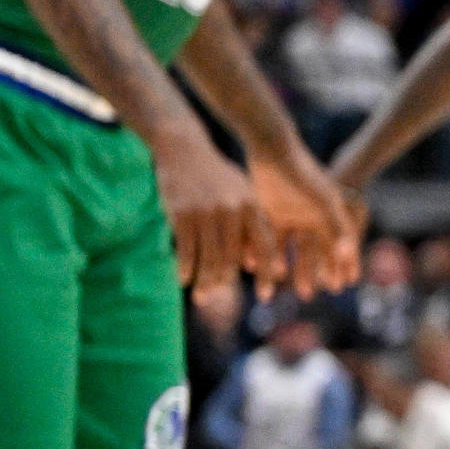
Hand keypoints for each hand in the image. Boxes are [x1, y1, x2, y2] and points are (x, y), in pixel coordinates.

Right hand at [153, 128, 268, 290]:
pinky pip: (186, 250)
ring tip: (202, 296)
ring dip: (204, 281)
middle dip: (224, 282)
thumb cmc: (218, 179)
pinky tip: (183, 280)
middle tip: (216, 298)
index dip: (267, 274)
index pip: (265, 248)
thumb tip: (261, 265)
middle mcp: (232, 211)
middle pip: (232, 258)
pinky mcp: (182, 213)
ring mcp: (206, 212)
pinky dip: (185, 268)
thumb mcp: (243, 197)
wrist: (185, 150)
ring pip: (209, 258)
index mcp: (252, 207)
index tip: (267, 296)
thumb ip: (254, 227)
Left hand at [255, 147, 362, 291]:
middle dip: (311, 273)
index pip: (340, 246)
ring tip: (274, 283)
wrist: (271, 148)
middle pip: (314, 251)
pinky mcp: (268, 211)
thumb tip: (348, 255)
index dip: (344, 266)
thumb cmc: (302, 173)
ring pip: (287, 248)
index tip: (343, 285)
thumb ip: (338, 228)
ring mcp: (290, 215)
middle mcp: (312, 217)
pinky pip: (264, 238)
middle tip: (307, 294)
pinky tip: (252, 265)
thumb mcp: (323, 201)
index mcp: (330, 214)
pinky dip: (259, 251)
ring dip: (282, 266)